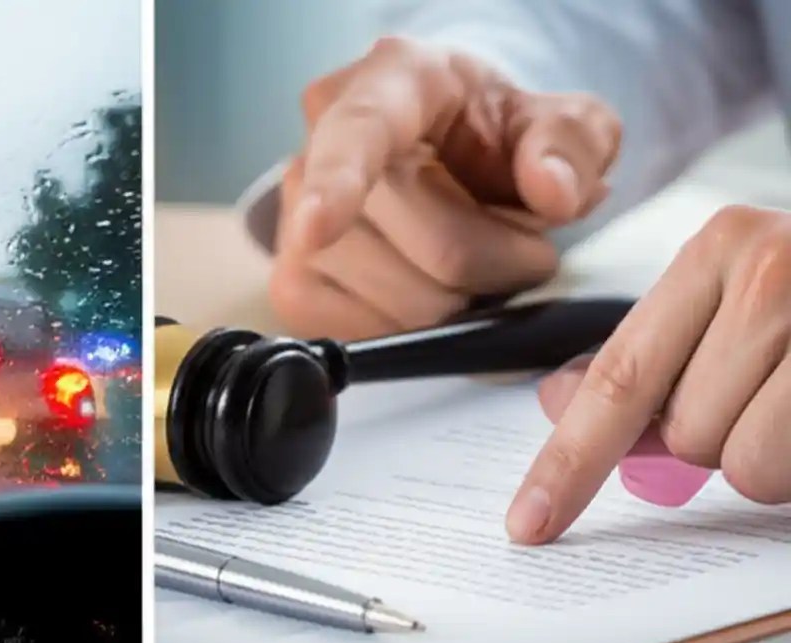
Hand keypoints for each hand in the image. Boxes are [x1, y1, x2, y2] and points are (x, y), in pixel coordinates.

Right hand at [270, 37, 620, 339]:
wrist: (438, 160)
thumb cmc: (491, 136)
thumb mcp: (558, 120)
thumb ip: (572, 142)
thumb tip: (553, 191)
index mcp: (388, 84)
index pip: (357, 136)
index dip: (339, 184)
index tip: (318, 228)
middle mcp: (318, 149)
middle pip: (439, 251)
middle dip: (503, 264)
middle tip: (518, 238)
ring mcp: (293, 226)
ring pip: (409, 308)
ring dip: (463, 302)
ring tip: (469, 258)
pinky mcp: (291, 289)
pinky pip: (371, 338)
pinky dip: (416, 330)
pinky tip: (426, 290)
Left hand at [509, 205, 790, 543]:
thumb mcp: (735, 294)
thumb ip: (648, 354)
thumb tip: (558, 403)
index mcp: (722, 247)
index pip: (618, 378)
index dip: (567, 462)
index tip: (529, 521)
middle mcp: (780, 272)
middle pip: (686, 434)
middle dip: (716, 434)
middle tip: (764, 390)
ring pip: (749, 465)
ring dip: (772, 455)